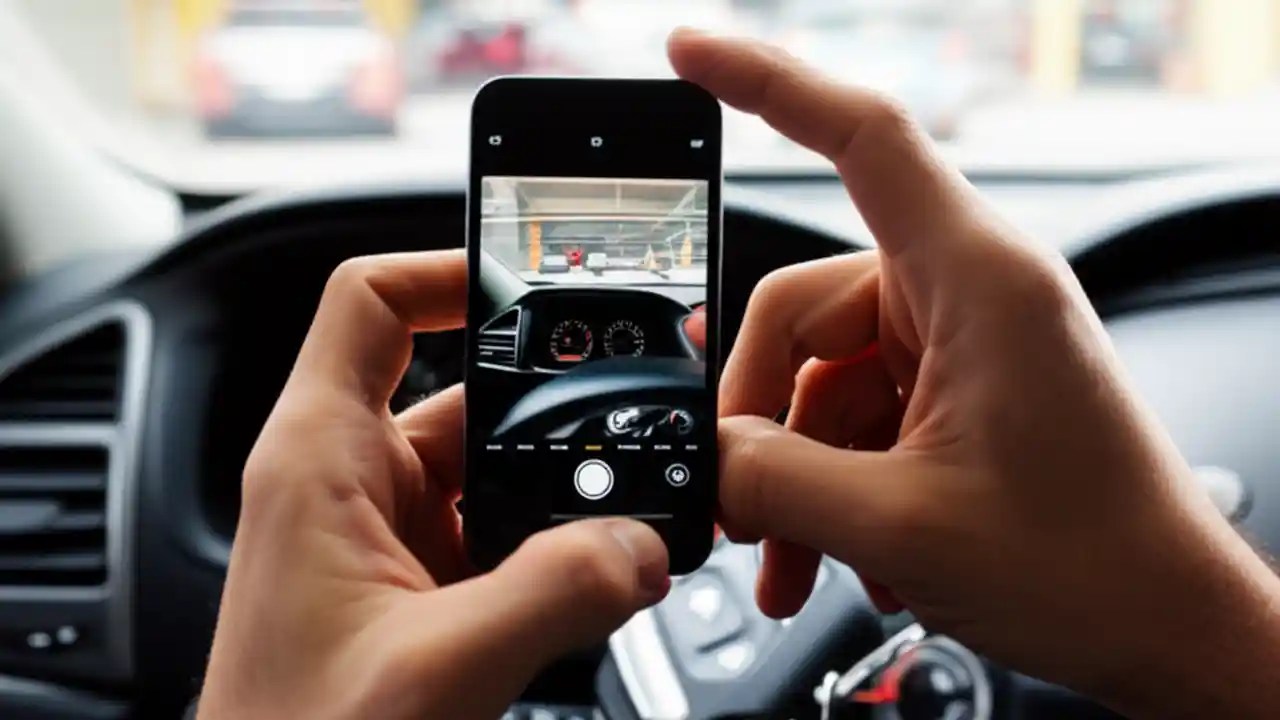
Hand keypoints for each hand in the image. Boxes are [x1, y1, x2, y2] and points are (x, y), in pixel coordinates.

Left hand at [197, 251, 668, 719]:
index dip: (451, 269)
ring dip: (561, 492)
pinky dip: (555, 546)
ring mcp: (387, 536)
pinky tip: (602, 572)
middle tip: (632, 419)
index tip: (534, 284)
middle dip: (551, 410)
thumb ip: (553, 595)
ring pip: (494, 469)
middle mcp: (350, 483)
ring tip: (631, 516)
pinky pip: (501, 534)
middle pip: (465, 389)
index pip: (372, 304)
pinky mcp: (417, 585)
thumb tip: (641, 545)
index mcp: (319, 461)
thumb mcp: (436, 667)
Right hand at [669, 30, 1279, 717]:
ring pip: (823, 379)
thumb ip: (774, 480)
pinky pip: (858, 415)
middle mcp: (969, 294)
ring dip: (794, 475)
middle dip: (759, 415)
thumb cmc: (1090, 566)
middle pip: (804, 310)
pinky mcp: (960, 391)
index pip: (861, 136)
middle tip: (740, 500)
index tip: (690, 53)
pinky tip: (836, 552)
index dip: (766, 80)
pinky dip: (831, 483)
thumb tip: (709, 455)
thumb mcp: (898, 524)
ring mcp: (964, 344)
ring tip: (791, 558)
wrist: (1165, 629)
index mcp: (975, 279)